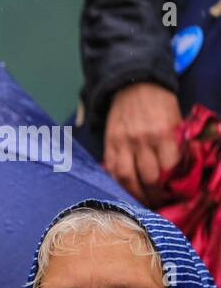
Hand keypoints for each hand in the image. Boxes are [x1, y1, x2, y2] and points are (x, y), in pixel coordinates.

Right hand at [103, 82, 181, 203]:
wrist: (133, 85)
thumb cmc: (159, 103)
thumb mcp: (176, 120)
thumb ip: (176, 144)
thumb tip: (179, 172)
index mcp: (163, 134)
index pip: (169, 169)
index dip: (172, 186)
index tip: (174, 194)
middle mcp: (142, 141)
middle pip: (149, 178)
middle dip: (155, 195)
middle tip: (159, 202)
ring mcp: (123, 144)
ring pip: (127, 180)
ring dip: (135, 195)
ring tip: (141, 202)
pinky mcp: (109, 145)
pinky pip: (112, 171)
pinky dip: (118, 184)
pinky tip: (125, 190)